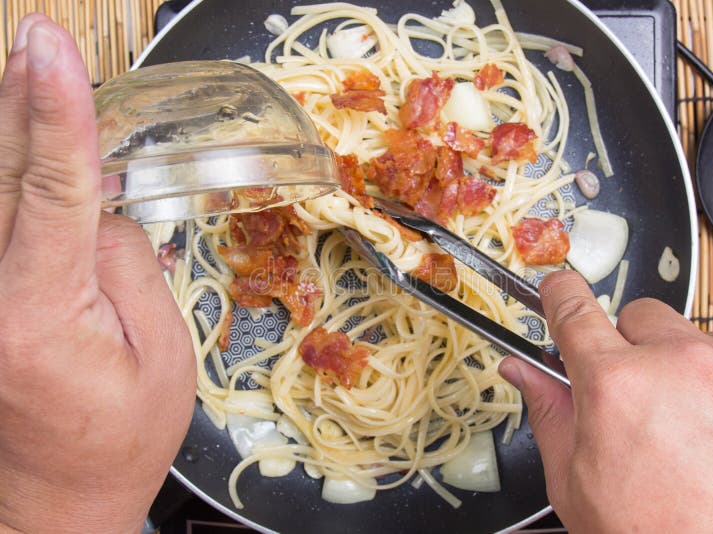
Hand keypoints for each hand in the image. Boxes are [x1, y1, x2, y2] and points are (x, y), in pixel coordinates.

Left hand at [0, 16, 194, 533]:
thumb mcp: (161, 353)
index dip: (53, 111)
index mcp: (36, 312)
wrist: (55, 502)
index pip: (49, 188)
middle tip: (36, 40)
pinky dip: (4, 180)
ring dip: (0, 130)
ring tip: (25, 77)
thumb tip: (100, 202)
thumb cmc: (121, 436)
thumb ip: (128, 262)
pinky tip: (16, 152)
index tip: (49, 47)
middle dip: (14, 99)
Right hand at [500, 271, 712, 532]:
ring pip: (695, 339)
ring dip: (685, 369)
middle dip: (629, 347)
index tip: (560, 292)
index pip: (574, 307)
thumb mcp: (575, 481)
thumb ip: (548, 410)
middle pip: (639, 316)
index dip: (560, 296)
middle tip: (636, 395)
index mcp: (615, 385)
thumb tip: (522, 370)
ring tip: (690, 427)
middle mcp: (680, 365)